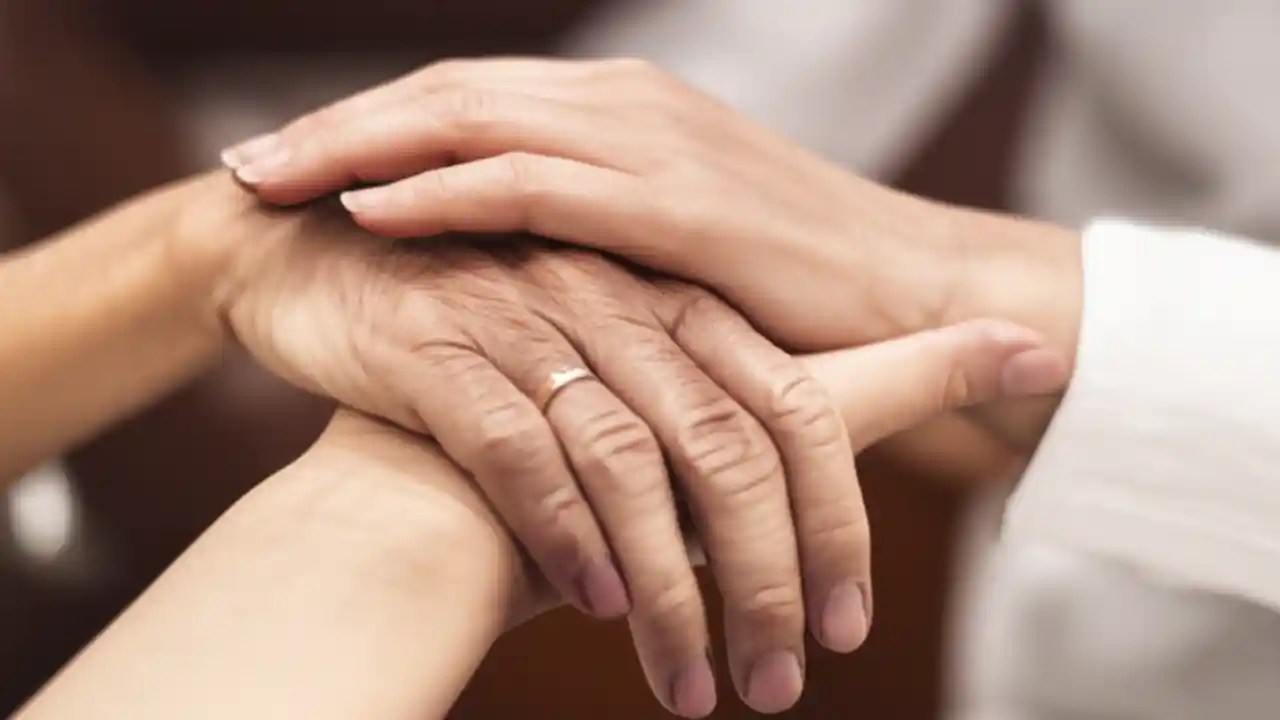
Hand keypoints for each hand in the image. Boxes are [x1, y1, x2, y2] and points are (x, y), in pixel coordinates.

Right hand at [185, 175, 868, 715]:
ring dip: (670, 592)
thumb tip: (765, 528)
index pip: (796, 406)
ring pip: (627, 463)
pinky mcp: (433, 349)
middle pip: (726, 446)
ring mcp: (521, 319)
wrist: (323, 264)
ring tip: (688, 687)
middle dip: (766, 576)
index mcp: (671, 297)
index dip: (836, 519)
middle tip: (779, 683)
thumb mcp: (601, 350)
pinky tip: (593, 604)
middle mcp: (610, 300)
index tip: (849, 623)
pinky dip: (564, 534)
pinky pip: (514, 450)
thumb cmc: (486, 336)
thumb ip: (682, 414)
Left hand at [220, 57, 1081, 455]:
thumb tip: (519, 256)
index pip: (470, 97)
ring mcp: (649, 145)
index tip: (292, 159)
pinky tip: (372, 213)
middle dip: (338, 127)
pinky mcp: (673, 204)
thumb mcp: (677, 239)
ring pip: (471, 124)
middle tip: (248, 165)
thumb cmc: (791, 284)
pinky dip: (444, 193)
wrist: (913, 293)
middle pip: (447, 94)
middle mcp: (626, 105)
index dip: (374, 124)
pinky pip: (531, 187)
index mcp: (623, 109)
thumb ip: (597, 227)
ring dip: (361, 149)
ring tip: (271, 183)